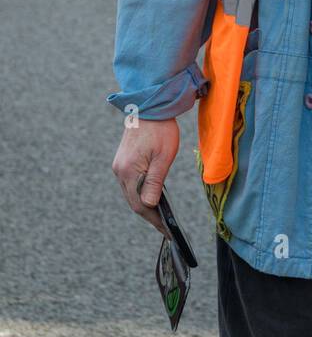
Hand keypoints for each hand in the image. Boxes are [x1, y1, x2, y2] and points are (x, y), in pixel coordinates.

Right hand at [112, 116, 178, 234]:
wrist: (149, 107)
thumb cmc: (160, 130)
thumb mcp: (163, 157)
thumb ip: (155, 183)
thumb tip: (150, 205)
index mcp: (128, 172)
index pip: (139, 205)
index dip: (154, 219)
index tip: (167, 230)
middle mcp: (119, 171)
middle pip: (133, 201)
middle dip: (150, 215)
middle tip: (166, 227)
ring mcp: (119, 166)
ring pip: (132, 193)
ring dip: (145, 204)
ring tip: (162, 215)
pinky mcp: (123, 162)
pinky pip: (131, 183)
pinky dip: (141, 192)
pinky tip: (153, 196)